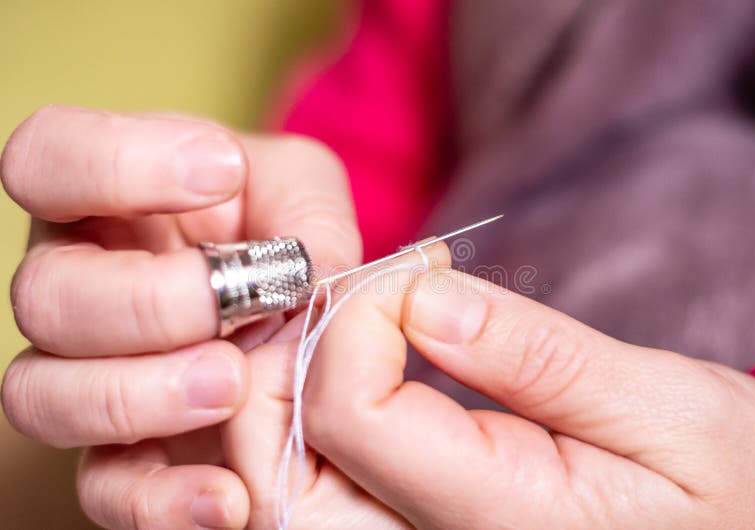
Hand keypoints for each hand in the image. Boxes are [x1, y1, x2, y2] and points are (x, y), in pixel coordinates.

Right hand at [0, 105, 361, 528]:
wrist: (300, 325)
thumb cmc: (288, 238)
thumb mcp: (307, 198)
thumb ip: (304, 207)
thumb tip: (298, 265)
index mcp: (107, 204)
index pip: (45, 157)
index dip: (112, 162)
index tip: (221, 172)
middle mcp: (79, 288)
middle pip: (43, 293)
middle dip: (144, 301)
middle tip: (229, 304)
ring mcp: (90, 376)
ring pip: (43, 395)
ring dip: (138, 393)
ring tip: (231, 385)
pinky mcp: (125, 455)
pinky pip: (105, 488)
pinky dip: (158, 499)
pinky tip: (225, 496)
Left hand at [224, 245, 754, 528]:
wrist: (728, 528)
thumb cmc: (716, 478)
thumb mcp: (663, 406)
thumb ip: (537, 357)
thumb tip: (423, 298)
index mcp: (496, 523)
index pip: (350, 415)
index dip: (357, 317)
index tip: (419, 268)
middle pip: (276, 465)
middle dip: (290, 356)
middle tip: (361, 291)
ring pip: (273, 482)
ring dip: (285, 384)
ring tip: (356, 319)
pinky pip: (308, 486)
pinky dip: (303, 413)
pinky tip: (353, 364)